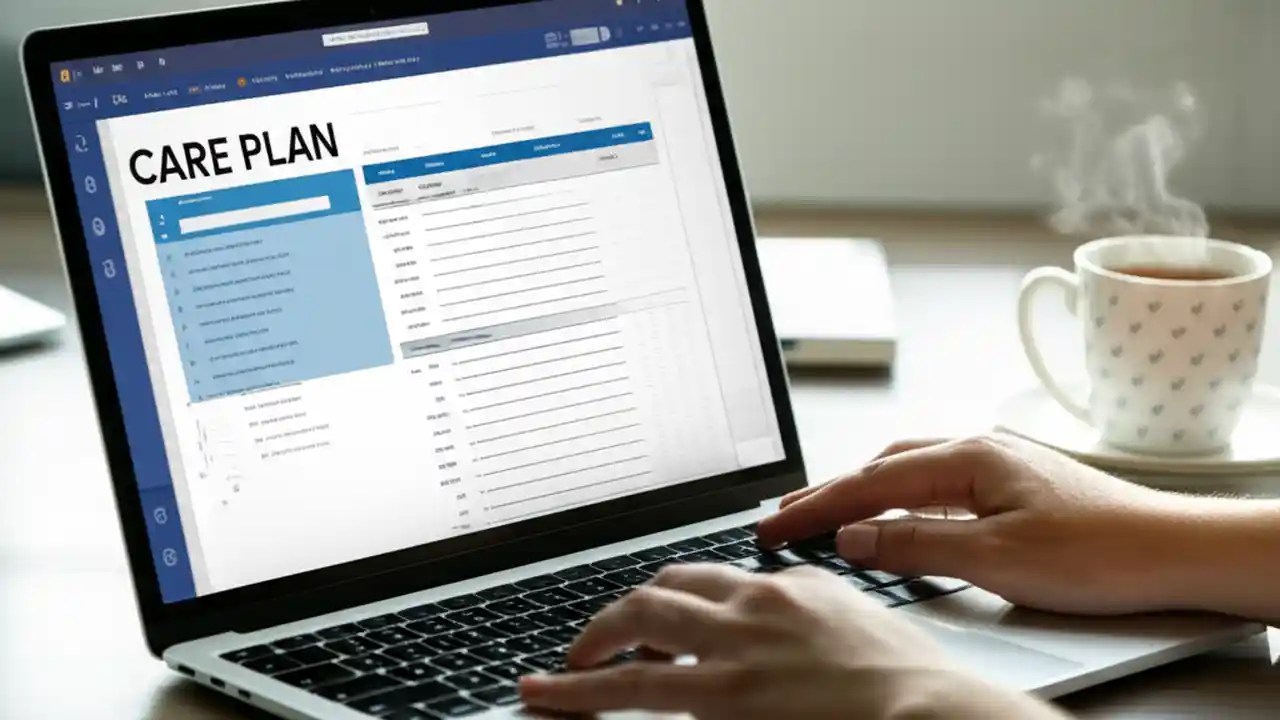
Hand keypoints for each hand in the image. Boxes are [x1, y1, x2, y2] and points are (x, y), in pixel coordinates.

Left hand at [519, 564, 1061, 718]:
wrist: (932, 710)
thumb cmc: (911, 682)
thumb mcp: (858, 622)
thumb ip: (811, 610)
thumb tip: (782, 611)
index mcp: (786, 587)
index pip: (704, 579)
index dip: (664, 599)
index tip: (645, 614)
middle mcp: (751, 605)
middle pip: (660, 592)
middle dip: (615, 618)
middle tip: (590, 644)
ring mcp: (733, 649)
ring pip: (634, 628)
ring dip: (585, 648)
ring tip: (555, 675)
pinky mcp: (723, 696)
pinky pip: (636, 689)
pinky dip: (585, 694)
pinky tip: (556, 698)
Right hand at [756, 434, 1206, 614]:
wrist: (1172, 549)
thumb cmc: (1099, 551)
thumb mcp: (995, 558)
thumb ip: (917, 544)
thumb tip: (855, 538)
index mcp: (968, 457)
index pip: (869, 482)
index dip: (815, 506)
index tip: (774, 525)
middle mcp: (978, 450)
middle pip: (881, 468)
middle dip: (828, 492)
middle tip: (783, 519)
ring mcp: (996, 465)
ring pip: (908, 474)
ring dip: (862, 494)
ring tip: (822, 515)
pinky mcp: (1012, 485)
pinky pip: (936, 486)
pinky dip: (898, 501)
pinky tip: (892, 518)